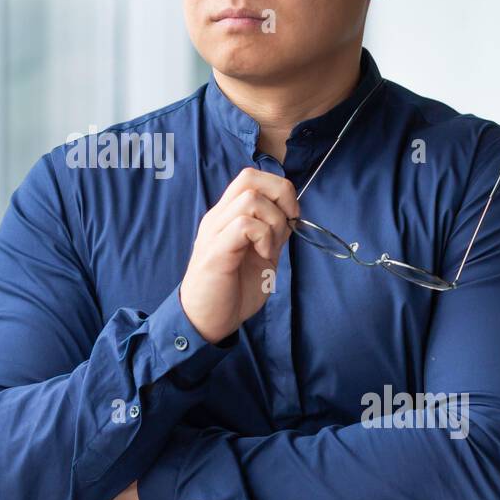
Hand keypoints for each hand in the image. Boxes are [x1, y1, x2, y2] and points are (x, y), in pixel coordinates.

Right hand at [178, 167, 298, 343]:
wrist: (207, 321)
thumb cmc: (232, 291)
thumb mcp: (261, 256)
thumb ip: (271, 233)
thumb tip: (292, 215)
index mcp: (228, 216)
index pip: (252, 177)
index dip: (279, 189)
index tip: (291, 217)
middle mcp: (218, 217)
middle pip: (250, 177)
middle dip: (280, 195)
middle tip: (285, 225)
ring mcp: (215, 232)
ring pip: (250, 198)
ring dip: (273, 221)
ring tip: (270, 247)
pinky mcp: (216, 251)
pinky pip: (243, 224)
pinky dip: (263, 237)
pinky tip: (263, 255)